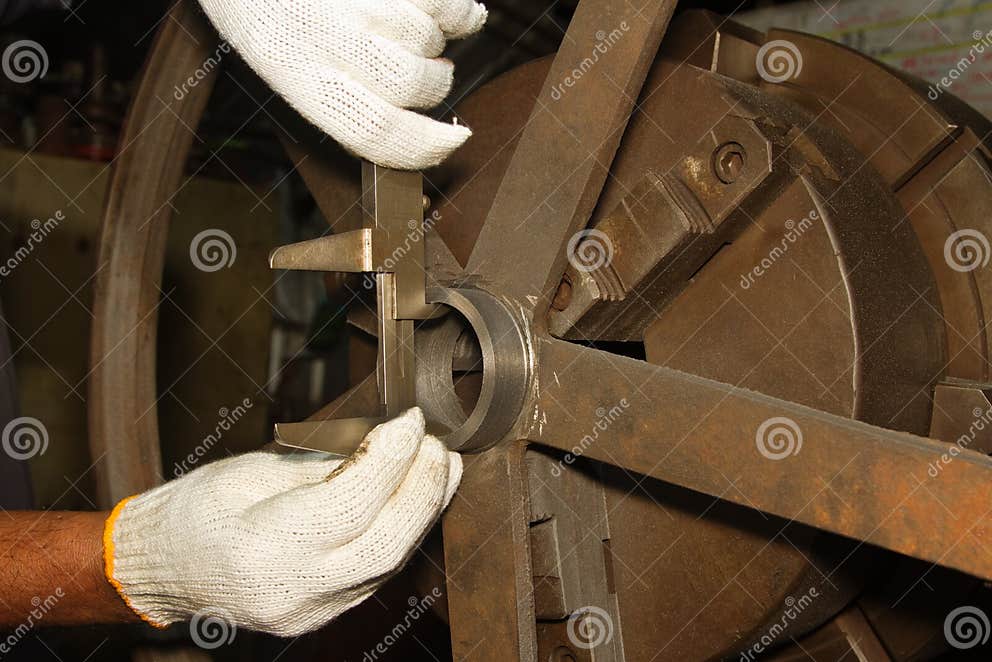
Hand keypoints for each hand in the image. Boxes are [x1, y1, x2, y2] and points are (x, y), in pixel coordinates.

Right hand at [103, 408, 460, 636]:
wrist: (163, 569)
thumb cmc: (196, 511)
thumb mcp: (252, 470)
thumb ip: (323, 461)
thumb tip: (384, 438)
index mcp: (264, 548)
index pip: (351, 501)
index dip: (391, 455)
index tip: (411, 419)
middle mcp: (292, 589)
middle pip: (386, 541)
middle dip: (423, 486)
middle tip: (436, 442)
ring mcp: (311, 610)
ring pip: (390, 561)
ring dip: (425, 509)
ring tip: (443, 465)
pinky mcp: (324, 614)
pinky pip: (378, 572)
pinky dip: (404, 531)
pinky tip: (418, 498)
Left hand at [195, 0, 486, 168]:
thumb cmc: (265, 12)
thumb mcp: (284, 67)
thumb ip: (339, 101)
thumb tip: (409, 130)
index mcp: (296, 77)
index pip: (375, 130)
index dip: (424, 145)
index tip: (450, 144)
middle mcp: (324, 37)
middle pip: (411, 85)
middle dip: (435, 85)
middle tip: (431, 74)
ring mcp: (353, 1)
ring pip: (426, 39)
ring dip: (437, 42)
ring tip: (418, 33)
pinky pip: (441, 1)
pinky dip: (458, 12)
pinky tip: (456, 14)